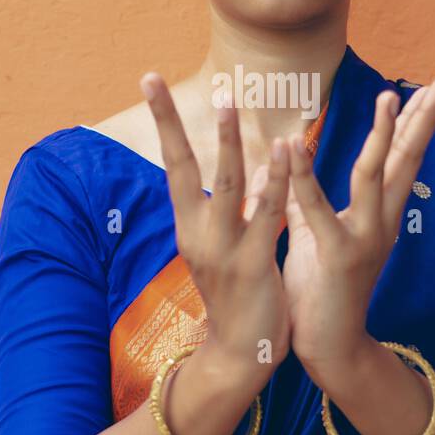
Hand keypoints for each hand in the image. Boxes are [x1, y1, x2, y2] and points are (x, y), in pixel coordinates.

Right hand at [139, 74, 292, 385]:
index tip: (149, 80)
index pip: (172, 164)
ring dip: (227, 142)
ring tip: (228, 102)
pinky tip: (284, 151)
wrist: (241, 356)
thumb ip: (249, 206)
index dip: (163, 122)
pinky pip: (267, 215)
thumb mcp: (236, 246)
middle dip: (168, 121)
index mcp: (190, 226)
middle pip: (179, 167)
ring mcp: (223, 250)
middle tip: (152, 78)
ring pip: (225, 185)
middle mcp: (197, 233)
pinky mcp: (253, 266)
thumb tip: (261, 169)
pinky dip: (277, 181)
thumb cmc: (241, 296)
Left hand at [281, 76, 434, 389]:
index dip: (418, 122)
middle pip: (408, 159)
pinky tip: (292, 146)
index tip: (434, 87)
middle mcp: (381, 222)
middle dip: (426, 118)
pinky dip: (302, 176)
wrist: (328, 348)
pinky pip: (318, 209)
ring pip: (375, 176)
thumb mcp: (315, 233)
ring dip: (381, 135)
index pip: (404, 158)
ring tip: (388, 96)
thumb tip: (292, 160)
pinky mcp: (336, 256)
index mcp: (379, 214)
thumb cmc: (321, 290)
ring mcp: (364, 238)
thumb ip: (307, 198)